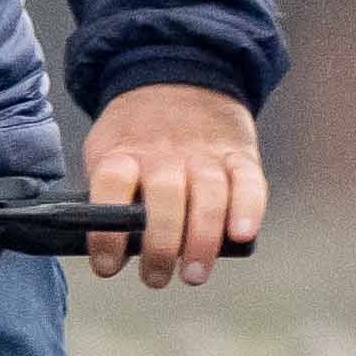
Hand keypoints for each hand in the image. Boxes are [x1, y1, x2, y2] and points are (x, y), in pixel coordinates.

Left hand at [83, 82, 265, 290]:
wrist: (180, 77)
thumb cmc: (137, 134)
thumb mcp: (105, 149)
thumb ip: (105, 195)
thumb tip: (106, 253)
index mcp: (125, 152)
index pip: (112, 187)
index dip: (107, 232)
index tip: (107, 266)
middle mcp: (165, 153)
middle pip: (165, 197)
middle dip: (162, 245)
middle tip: (157, 278)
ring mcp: (206, 153)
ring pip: (208, 196)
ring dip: (202, 240)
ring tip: (194, 274)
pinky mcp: (240, 154)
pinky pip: (250, 182)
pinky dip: (249, 209)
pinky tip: (242, 235)